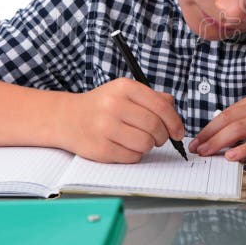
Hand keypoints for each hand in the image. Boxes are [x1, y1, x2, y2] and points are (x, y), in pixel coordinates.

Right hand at [65, 78, 183, 162]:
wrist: (67, 118)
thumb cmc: (102, 105)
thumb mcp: (124, 92)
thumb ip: (152, 98)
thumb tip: (173, 109)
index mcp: (124, 87)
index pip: (161, 107)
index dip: (175, 122)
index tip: (178, 132)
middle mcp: (113, 105)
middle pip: (155, 127)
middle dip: (162, 136)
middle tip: (159, 138)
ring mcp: (105, 127)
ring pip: (145, 144)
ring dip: (147, 146)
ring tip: (138, 140)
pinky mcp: (100, 148)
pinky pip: (132, 157)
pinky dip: (134, 155)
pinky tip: (124, 146)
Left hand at [187, 96, 245, 161]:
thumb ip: (242, 124)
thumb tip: (219, 137)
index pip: (224, 115)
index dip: (208, 129)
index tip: (196, 140)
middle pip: (227, 121)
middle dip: (208, 135)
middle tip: (197, 148)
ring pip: (238, 129)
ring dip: (219, 141)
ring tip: (207, 152)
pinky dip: (243, 150)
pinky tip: (231, 157)